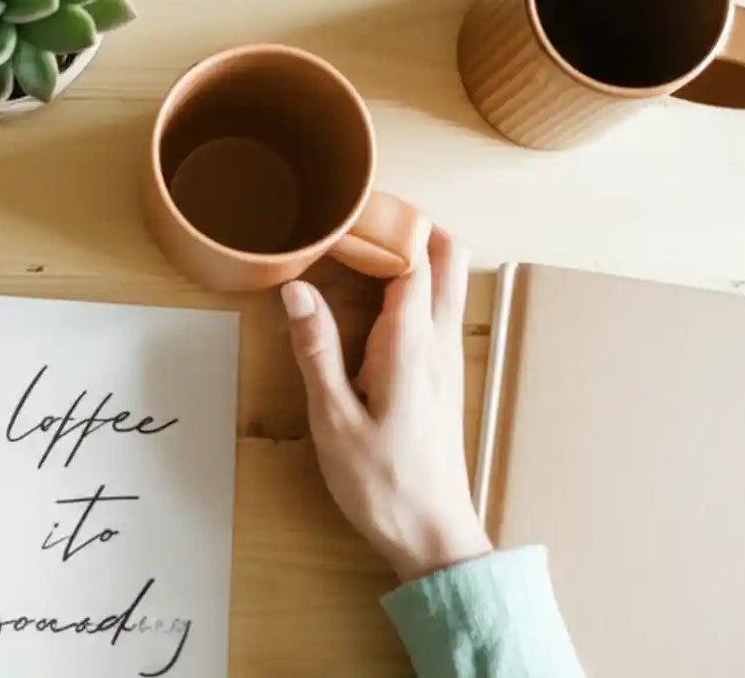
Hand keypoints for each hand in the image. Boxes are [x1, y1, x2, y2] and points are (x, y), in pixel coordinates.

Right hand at [281, 228, 492, 580]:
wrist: (434, 536)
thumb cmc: (382, 485)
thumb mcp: (334, 420)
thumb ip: (316, 350)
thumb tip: (296, 289)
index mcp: (412, 343)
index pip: (412, 256)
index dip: (383, 223)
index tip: (344, 208)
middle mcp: (440, 340)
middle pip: (446, 253)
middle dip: (409, 223)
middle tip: (359, 217)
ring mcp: (448, 357)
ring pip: (448, 279)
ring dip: (415, 250)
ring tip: (359, 247)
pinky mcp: (444, 375)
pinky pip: (440, 307)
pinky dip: (415, 283)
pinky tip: (374, 297)